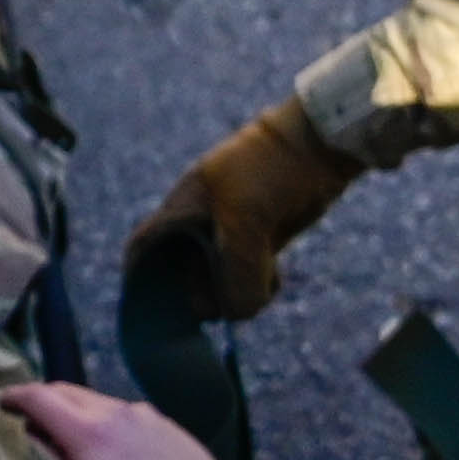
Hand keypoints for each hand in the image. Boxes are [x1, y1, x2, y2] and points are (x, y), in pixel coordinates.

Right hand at [3, 380, 304, 459]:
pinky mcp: (162, 420)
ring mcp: (142, 412)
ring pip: (93, 400)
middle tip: (22, 421)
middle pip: (66, 391)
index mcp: (89, 430)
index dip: (13, 395)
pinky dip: (98, 419)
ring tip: (62, 439)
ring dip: (71, 411)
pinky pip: (118, 411)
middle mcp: (114, 409)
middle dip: (40, 400)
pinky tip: (103, 448)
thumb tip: (21, 437)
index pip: (40, 396)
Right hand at [122, 98, 363, 322]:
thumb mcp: (246, 219)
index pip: (143, 247)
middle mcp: (198, 224)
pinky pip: (246, 276)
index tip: (155, 309)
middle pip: (183, 276)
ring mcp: (229, 233)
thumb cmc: (268, 170)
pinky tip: (275, 276)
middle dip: (201, 295)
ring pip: (219, 281)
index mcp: (181, 209)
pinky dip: (257, 284)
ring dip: (235, 292)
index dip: (139, 278)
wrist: (318, 145)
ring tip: (261, 282)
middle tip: (224, 305)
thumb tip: (238, 314)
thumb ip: (237, 270)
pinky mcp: (257, 240)